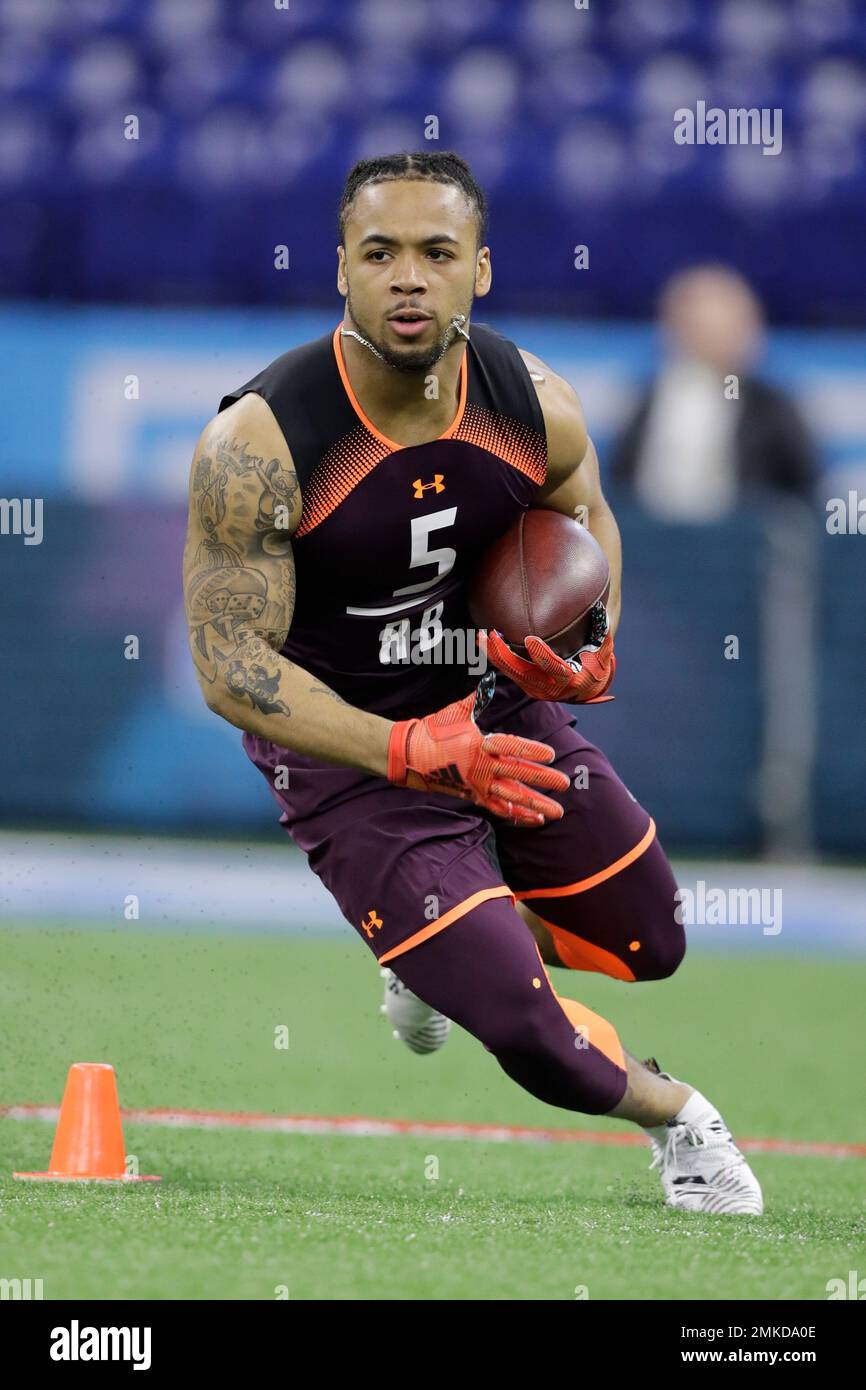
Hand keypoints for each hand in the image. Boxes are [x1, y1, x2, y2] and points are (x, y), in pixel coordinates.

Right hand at [388, 688, 569, 825]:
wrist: (410, 756)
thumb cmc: (434, 730)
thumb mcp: (456, 712)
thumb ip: (477, 698)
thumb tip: (488, 680)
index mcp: (479, 745)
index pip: (511, 747)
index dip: (531, 750)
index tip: (551, 754)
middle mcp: (481, 767)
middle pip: (517, 775)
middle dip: (543, 780)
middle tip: (564, 784)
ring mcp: (478, 785)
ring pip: (512, 797)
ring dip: (536, 805)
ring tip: (557, 812)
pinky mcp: (474, 796)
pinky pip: (499, 808)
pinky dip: (518, 815)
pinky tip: (536, 818)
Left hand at [478, 622, 615, 703]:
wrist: (586, 689)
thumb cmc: (596, 665)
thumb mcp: (603, 652)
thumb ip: (602, 632)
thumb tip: (598, 608)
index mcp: (571, 681)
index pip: (554, 669)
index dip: (542, 656)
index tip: (530, 640)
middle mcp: (549, 688)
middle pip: (523, 673)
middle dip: (506, 655)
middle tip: (493, 635)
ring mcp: (534, 688)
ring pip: (510, 672)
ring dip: (493, 654)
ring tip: (481, 635)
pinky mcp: (524, 684)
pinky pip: (506, 670)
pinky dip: (494, 656)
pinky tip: (483, 640)